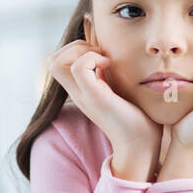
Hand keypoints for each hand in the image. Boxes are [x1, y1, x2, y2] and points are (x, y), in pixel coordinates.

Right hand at [48, 41, 160, 167]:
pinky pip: (78, 68)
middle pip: (51, 61)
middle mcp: (77, 92)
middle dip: (74, 47)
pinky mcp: (95, 97)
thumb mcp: (116, 91)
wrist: (140, 145)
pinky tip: (109, 66)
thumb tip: (109, 57)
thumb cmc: (136, 119)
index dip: (75, 49)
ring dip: (80, 51)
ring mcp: (83, 95)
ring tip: (102, 60)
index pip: (57, 62)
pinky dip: (92, 58)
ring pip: (55, 62)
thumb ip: (107, 77)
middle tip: (99, 55)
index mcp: (80, 90)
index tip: (100, 55)